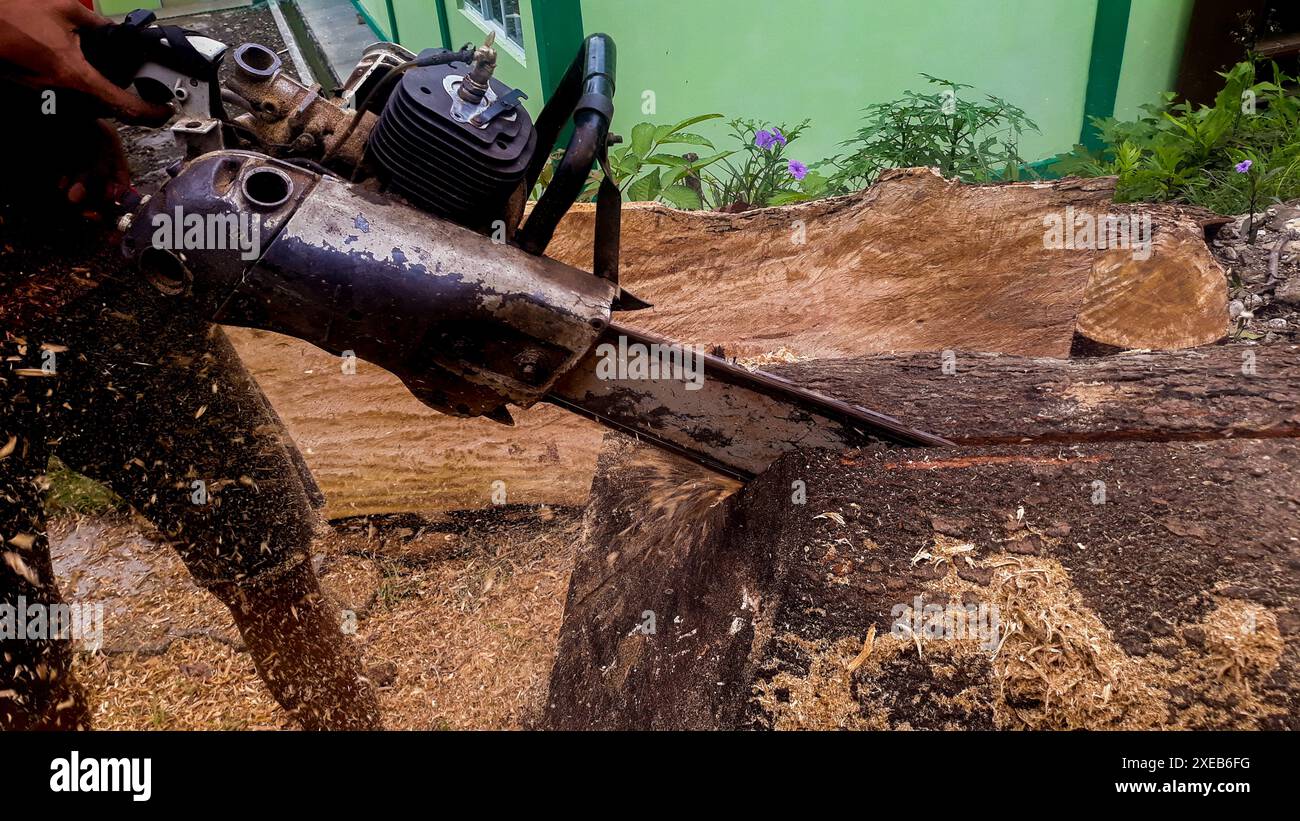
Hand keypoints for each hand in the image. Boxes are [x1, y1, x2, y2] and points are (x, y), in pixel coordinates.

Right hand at [0, 0, 169, 123]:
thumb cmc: (13, 18)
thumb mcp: (65, 11)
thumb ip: (98, 23)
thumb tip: (118, 29)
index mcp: (77, 78)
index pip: (126, 107)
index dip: (151, 113)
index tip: (164, 111)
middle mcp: (65, 97)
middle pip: (111, 109)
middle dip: (129, 99)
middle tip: (143, 88)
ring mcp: (51, 102)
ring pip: (92, 107)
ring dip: (103, 92)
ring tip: (102, 71)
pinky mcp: (40, 100)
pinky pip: (72, 102)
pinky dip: (83, 89)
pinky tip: (76, 69)